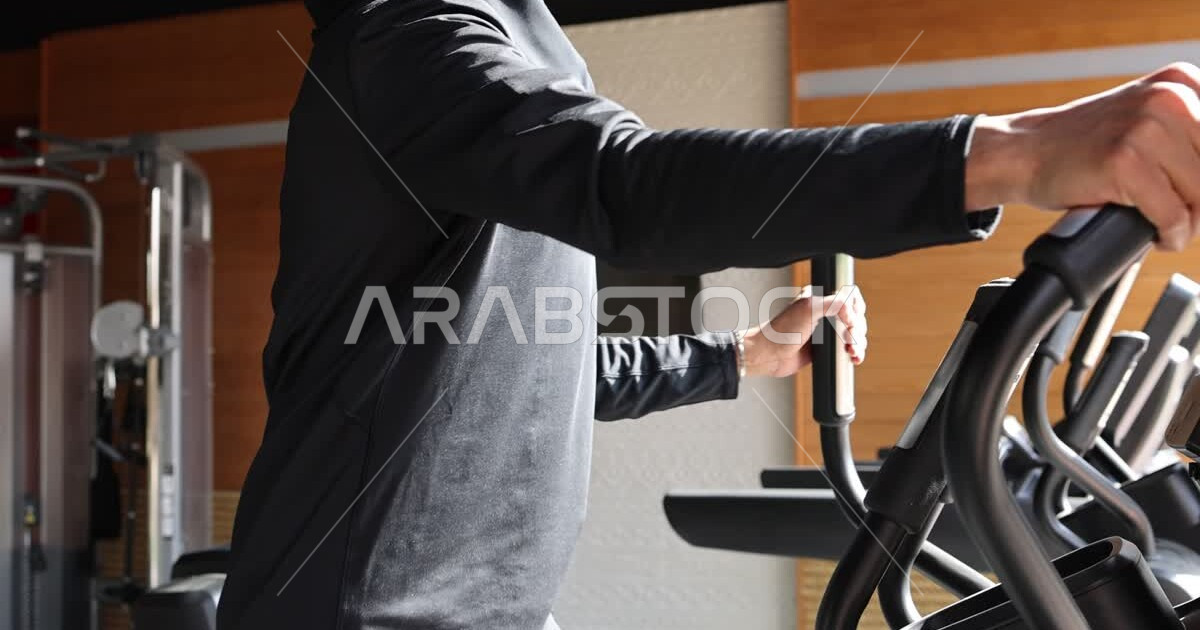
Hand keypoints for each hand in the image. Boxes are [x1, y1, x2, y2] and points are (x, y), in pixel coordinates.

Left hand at [740, 287, 866, 377]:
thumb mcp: (809, 308)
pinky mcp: (826, 349)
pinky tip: (853, 358)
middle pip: (856, 317)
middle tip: (850, 339)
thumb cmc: (782, 330)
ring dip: (859, 344)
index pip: (850, 296)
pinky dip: (855, 354)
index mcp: (820, 298)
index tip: (852, 320)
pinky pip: (847, 349)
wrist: (768, 355)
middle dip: (858, 329)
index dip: (856, 307)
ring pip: (854, 335)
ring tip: (852, 352)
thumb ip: (835, 304)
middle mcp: (825, 313)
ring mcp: (826, 331)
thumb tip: (854, 316)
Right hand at [966, 62, 1199, 250]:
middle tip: (1181, 216)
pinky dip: (1170, 234)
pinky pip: (1172, 214)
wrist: (1025, 152)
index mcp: (1180, 82)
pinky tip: (1157, 235)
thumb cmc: (1083, 145)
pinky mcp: (1124, 162)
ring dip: (1190, 223)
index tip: (1192, 195)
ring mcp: (1144, 128)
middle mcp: (1168, 97)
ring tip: (1168, 226)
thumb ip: (1188, 132)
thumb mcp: (1145, 118)